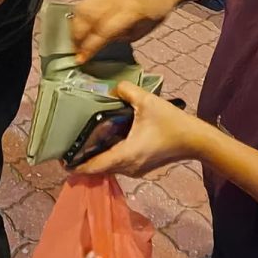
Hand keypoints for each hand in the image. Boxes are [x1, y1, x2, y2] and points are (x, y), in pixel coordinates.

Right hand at [71, 0, 176, 63]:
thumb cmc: (154, 13)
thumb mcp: (142, 31)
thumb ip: (121, 36)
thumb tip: (99, 43)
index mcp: (131, 11)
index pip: (103, 30)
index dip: (90, 46)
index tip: (81, 59)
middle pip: (87, 17)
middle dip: (77, 37)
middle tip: (75, 51)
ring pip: (82, 9)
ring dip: (75, 27)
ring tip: (76, 41)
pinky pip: (84, 3)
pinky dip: (79, 18)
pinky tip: (80, 29)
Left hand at [77, 82, 202, 178]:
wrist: (195, 140)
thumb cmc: (171, 123)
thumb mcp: (147, 101)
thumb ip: (126, 91)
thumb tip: (112, 88)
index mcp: (126, 155)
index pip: (94, 167)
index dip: (76, 166)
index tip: (62, 160)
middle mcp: (128, 167)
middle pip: (99, 168)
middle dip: (83, 161)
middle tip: (69, 146)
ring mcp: (135, 169)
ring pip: (109, 167)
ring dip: (95, 159)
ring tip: (82, 142)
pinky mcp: (141, 166)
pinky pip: (118, 164)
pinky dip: (107, 156)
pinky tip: (104, 141)